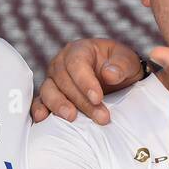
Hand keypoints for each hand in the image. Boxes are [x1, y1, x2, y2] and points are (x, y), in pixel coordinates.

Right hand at [30, 38, 144, 124]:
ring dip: (59, 106)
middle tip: (101, 117)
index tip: (98, 98)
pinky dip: (39, 109)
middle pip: (64, 81)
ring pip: (49, 91)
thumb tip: (109, 74)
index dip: (85, 81)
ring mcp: (53, 80)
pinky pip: (40, 102)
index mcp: (79, 50)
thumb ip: (121, 65)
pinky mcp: (49, 96)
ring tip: (72, 118)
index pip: (77, 63)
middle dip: (82, 101)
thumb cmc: (120, 66)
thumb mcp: (128, 61)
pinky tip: (42, 119)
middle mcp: (61, 63)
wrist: (117, 78)